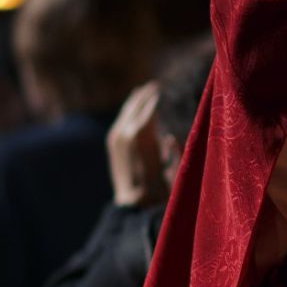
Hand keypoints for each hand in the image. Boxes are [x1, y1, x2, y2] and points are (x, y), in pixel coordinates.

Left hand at [106, 81, 165, 206]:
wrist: (133, 201)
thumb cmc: (159, 187)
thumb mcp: (173, 169)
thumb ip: (174, 152)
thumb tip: (169, 137)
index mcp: (141, 134)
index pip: (150, 106)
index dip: (156, 96)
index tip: (163, 88)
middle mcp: (126, 132)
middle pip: (136, 104)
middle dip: (146, 94)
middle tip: (155, 85)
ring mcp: (116, 135)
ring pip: (127, 110)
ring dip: (135, 100)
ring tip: (143, 91)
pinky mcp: (112, 141)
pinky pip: (121, 119)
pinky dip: (128, 111)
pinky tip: (133, 106)